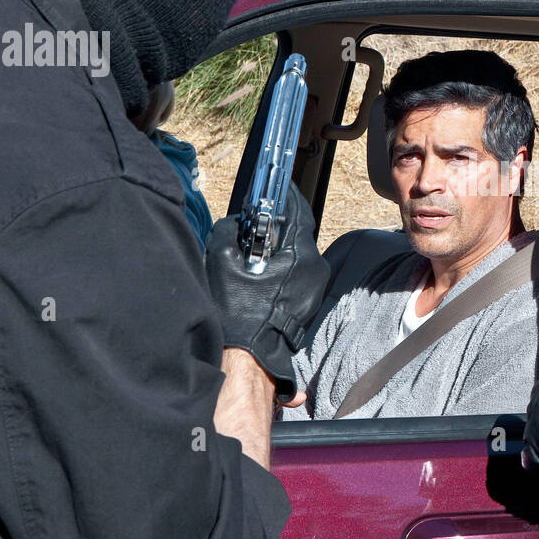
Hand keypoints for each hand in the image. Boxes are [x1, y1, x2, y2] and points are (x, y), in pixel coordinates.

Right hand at [204, 183, 330, 397]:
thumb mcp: (223, 261)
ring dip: (281, 247)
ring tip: (257, 249)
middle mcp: (315, 267)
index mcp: (299, 254)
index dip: (287, 196)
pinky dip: (284, 265)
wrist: (252, 354)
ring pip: (299, 253)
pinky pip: (300, 272)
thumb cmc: (238, 310)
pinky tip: (264, 271)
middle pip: (298, 233)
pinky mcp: (311, 299)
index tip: (279, 184)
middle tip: (259, 219)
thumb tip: (234, 224)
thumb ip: (228, 232)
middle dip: (279, 224)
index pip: (298, 212)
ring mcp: (316, 285)